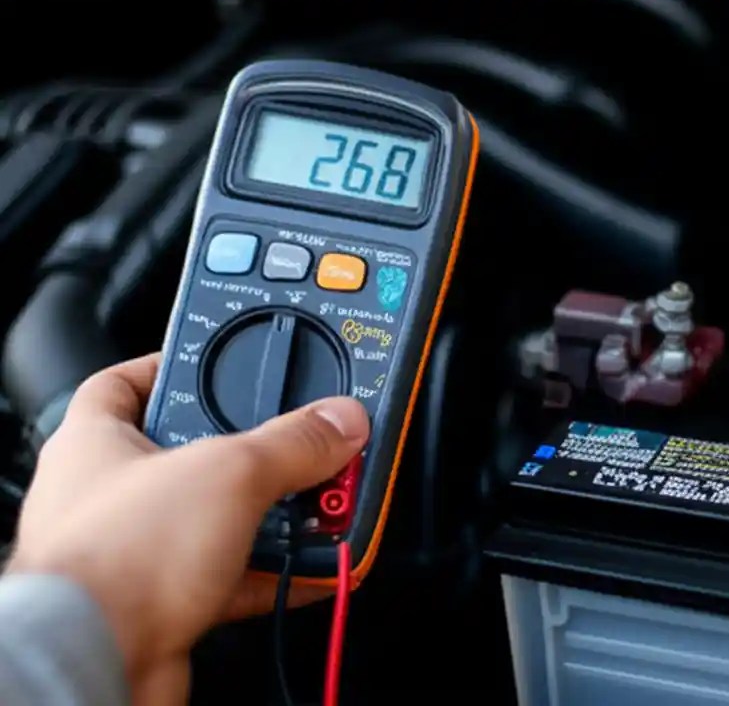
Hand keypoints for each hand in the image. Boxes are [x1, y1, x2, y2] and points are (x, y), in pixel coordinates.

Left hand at [3, 353, 369, 703]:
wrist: (96, 660)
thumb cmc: (114, 560)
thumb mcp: (228, 472)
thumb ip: (291, 442)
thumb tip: (337, 420)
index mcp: (96, 442)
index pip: (127, 382)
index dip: (176, 367)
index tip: (225, 364)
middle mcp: (110, 496)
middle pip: (193, 454)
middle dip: (254, 451)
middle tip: (302, 440)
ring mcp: (137, 552)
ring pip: (219, 520)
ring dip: (274, 516)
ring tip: (321, 504)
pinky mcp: (165, 603)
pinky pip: (232, 577)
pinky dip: (276, 573)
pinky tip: (314, 568)